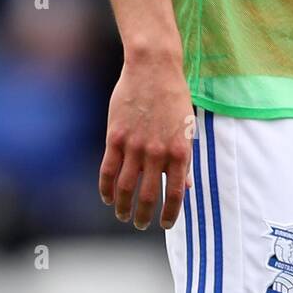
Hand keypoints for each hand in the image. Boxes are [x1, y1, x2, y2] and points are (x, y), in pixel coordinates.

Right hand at [99, 52, 194, 230]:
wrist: (153, 68)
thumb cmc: (174, 96)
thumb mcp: (186, 127)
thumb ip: (185, 159)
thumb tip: (186, 186)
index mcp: (180, 151)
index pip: (175, 194)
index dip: (170, 215)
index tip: (165, 224)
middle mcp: (157, 153)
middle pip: (149, 197)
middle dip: (144, 216)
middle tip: (140, 224)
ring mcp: (135, 146)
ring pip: (125, 188)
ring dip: (123, 207)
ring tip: (122, 214)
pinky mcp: (115, 138)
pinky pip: (108, 171)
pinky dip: (106, 189)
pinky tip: (107, 197)